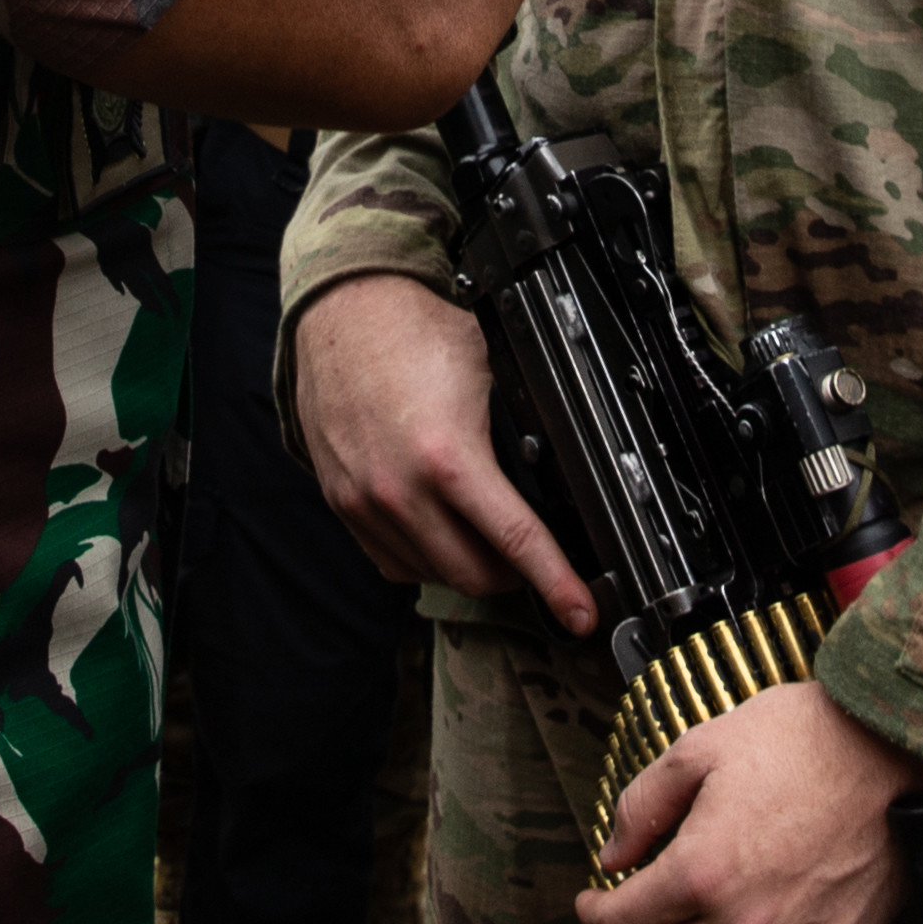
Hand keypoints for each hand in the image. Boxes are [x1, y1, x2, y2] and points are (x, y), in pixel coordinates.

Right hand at [290, 272, 596, 631]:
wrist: (342, 308)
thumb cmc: (413, 328)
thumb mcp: (488, 370)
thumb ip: (516, 429)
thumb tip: (555, 473)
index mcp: (447, 456)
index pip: (516, 541)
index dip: (557, 584)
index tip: (580, 615)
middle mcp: (401, 489)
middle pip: (475, 575)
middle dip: (516, 576)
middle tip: (534, 559)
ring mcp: (366, 501)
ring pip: (434, 573)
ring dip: (468, 568)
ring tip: (487, 540)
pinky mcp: (343, 501)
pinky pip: (392, 562)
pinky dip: (425, 559)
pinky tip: (441, 532)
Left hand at [586, 682, 922, 923]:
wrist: (885, 751)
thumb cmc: (802, 741)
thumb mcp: (698, 749)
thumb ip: (642, 806)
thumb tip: (614, 852)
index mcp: (703, 870)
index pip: (622, 922)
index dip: (595, 913)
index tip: (593, 902)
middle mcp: (742, 923)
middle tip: (632, 916)